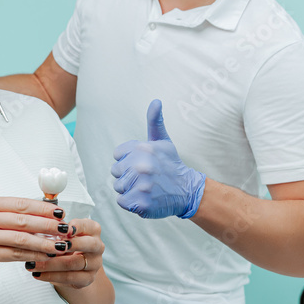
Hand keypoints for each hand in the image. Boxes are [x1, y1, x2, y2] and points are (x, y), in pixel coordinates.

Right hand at [0, 196, 71, 286]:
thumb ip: (9, 216)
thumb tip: (42, 214)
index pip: (21, 204)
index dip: (44, 208)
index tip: (61, 213)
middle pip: (24, 219)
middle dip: (49, 225)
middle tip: (67, 229)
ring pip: (21, 238)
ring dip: (44, 242)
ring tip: (61, 245)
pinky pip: (14, 254)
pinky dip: (32, 255)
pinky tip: (45, 257)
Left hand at [27, 218, 103, 289]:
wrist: (76, 267)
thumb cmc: (66, 244)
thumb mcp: (63, 233)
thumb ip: (56, 228)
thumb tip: (37, 222)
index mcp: (93, 230)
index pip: (87, 225)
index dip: (77, 226)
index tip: (64, 227)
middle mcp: (97, 246)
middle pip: (87, 244)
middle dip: (68, 245)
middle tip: (49, 247)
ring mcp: (94, 264)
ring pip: (73, 263)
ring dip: (51, 264)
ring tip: (33, 264)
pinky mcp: (88, 279)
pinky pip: (69, 278)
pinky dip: (51, 276)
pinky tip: (38, 274)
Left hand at [110, 99, 204, 218]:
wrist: (187, 191)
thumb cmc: (171, 165)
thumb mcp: (163, 141)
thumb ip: (155, 121)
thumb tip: (156, 101)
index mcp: (143, 148)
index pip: (117, 155)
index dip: (128, 160)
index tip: (143, 163)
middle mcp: (141, 166)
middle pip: (115, 171)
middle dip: (128, 175)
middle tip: (146, 177)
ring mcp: (141, 185)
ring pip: (118, 187)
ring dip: (129, 189)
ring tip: (146, 187)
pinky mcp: (141, 203)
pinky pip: (122, 201)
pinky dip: (132, 203)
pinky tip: (146, 197)